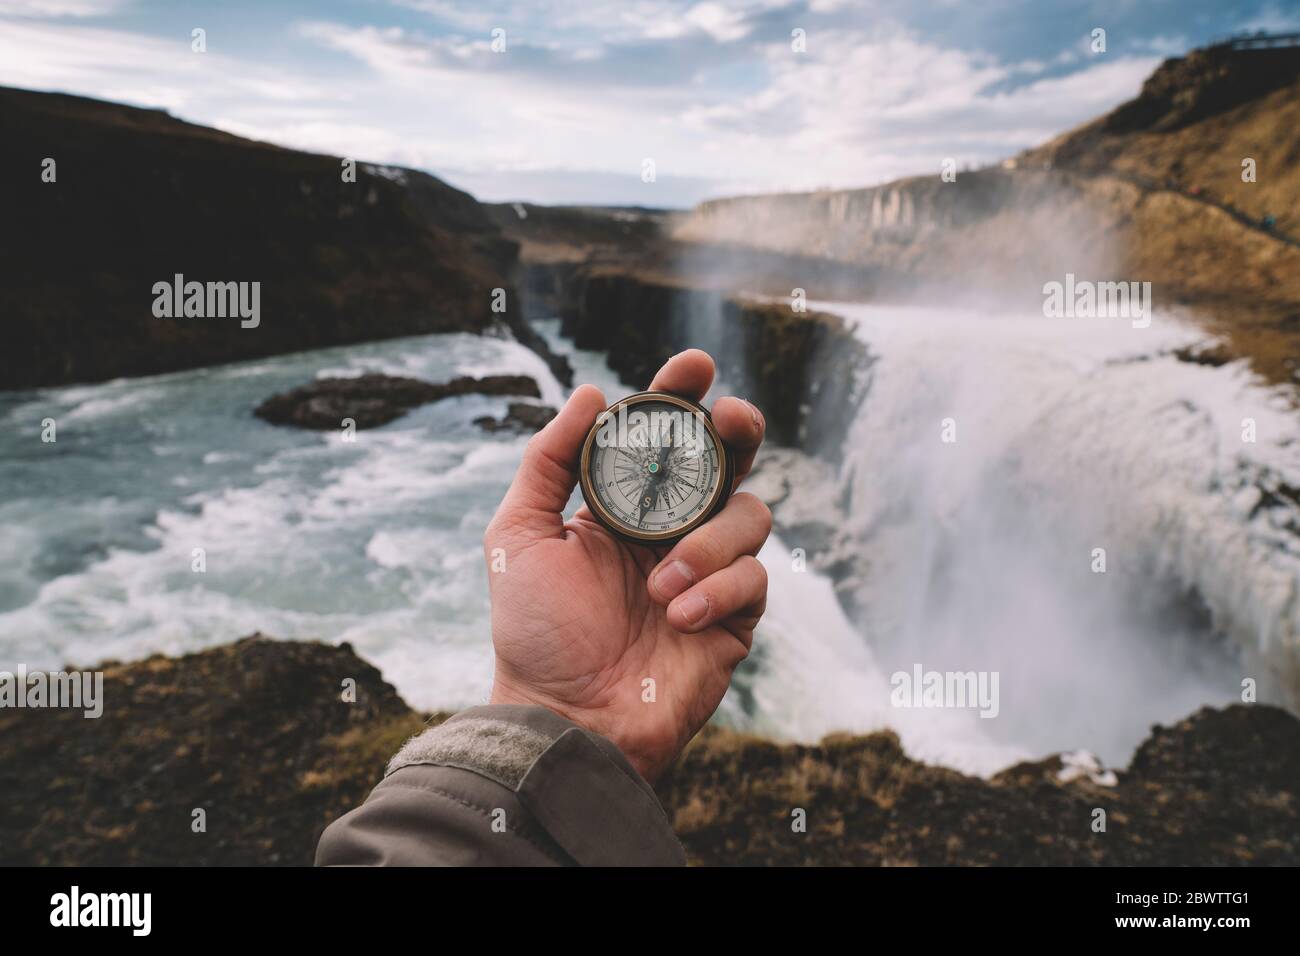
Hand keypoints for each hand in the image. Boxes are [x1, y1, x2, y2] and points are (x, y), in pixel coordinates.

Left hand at [484, 350, 770, 781]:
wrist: (565, 717)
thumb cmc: (535, 631)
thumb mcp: (519, 536)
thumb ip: (547, 461)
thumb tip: (591, 393)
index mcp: (624, 505)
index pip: (662, 435)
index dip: (681, 394)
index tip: (693, 365)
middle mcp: (672, 530)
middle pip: (728, 460)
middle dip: (737, 430)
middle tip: (731, 421)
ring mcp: (709, 571)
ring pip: (751, 514)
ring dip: (710, 541)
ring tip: (660, 586)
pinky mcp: (734, 616)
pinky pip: (755, 578)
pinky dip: (719, 589)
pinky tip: (679, 615)